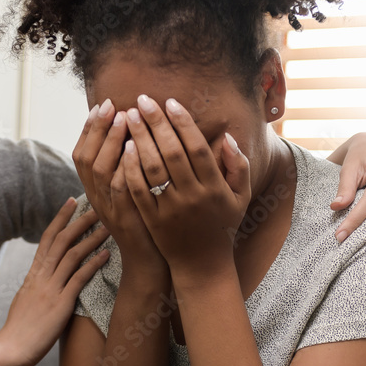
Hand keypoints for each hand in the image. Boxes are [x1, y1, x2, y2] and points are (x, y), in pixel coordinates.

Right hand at [0, 198, 109, 365]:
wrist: (11, 347)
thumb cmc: (19, 328)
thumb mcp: (26, 298)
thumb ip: (38, 285)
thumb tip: (46, 278)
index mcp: (33, 274)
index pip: (47, 238)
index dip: (60, 219)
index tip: (71, 202)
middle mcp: (41, 276)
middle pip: (62, 241)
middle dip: (80, 221)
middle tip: (96, 207)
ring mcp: (50, 288)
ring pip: (72, 255)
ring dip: (91, 239)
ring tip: (108, 227)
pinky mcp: (60, 303)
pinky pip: (79, 278)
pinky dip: (93, 264)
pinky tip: (106, 255)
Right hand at [73, 100, 162, 259]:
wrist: (149, 261)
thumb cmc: (144, 222)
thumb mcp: (128, 192)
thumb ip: (124, 167)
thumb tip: (130, 133)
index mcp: (94, 191)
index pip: (81, 154)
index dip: (88, 129)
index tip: (101, 105)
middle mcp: (96, 198)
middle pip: (86, 158)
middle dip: (97, 128)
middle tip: (111, 104)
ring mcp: (109, 209)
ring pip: (100, 170)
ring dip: (110, 142)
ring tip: (124, 118)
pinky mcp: (126, 217)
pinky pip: (121, 188)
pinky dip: (125, 166)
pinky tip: (135, 147)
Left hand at [121, 95, 250, 277]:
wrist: (203, 265)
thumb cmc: (222, 225)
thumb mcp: (240, 197)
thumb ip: (238, 166)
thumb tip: (226, 136)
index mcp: (214, 188)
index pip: (197, 148)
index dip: (183, 123)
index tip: (170, 102)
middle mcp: (193, 196)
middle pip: (171, 153)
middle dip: (156, 124)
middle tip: (142, 100)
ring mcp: (171, 209)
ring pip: (152, 169)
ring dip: (139, 139)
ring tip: (129, 116)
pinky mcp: (152, 220)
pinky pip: (139, 190)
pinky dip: (130, 168)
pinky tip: (124, 147)